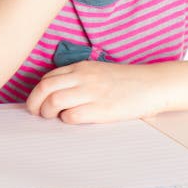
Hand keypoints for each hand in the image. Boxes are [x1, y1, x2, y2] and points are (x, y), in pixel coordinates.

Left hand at [25, 60, 165, 123]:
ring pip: (53, 102)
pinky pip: (71, 116)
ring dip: (47, 113)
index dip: (38, 91)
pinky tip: (73, 120)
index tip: (38, 101)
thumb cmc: (128, 81)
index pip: (48, 77)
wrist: (154, 84)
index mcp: (83, 67)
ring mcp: (92, 93)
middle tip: (36, 113)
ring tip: (53, 118)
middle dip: (34, 103)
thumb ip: (79, 78)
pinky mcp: (101, 109)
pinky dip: (66, 120)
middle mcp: (84, 77)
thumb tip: (56, 94)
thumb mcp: (100, 71)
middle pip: (45, 88)